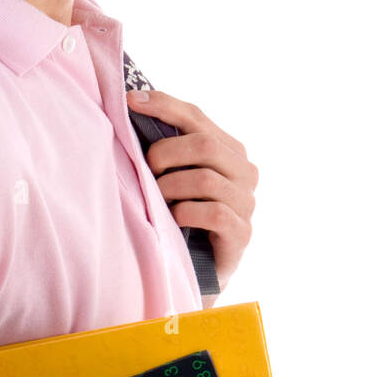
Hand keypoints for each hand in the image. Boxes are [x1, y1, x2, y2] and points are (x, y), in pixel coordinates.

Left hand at [126, 89, 257, 293]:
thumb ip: (166, 150)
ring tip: (157, 200)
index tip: (129, 102)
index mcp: (229, 150)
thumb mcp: (172, 179)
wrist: (193, 275)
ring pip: (206, 179)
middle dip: (165, 153)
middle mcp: (245, 172)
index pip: (196, 117)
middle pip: (204, 145)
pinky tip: (173, 220)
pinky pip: (213, 212)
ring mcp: (247, 204)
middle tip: (146, 170)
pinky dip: (186, 212)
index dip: (164, 106)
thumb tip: (130, 110)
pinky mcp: (242, 234)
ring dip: (171, 187)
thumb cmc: (178, 221)